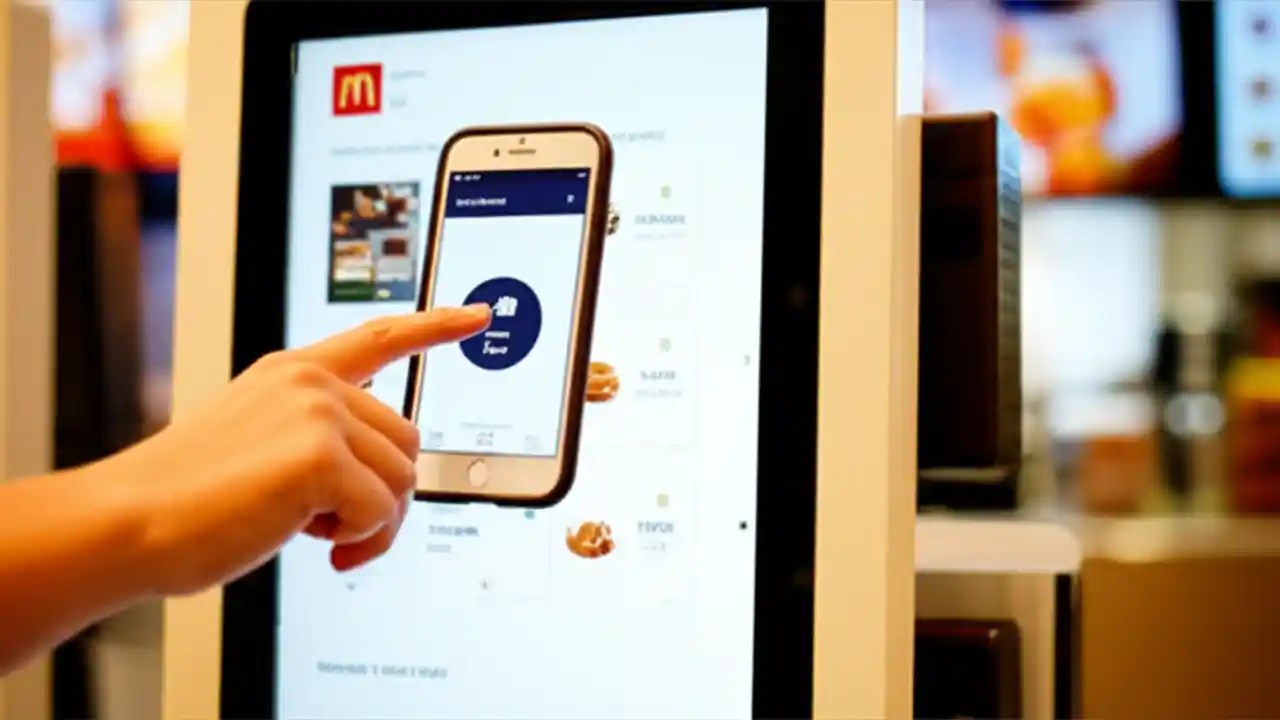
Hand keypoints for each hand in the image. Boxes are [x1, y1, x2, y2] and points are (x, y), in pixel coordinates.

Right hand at [108, 305, 489, 594]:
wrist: (127, 524)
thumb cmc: (185, 499)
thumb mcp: (257, 445)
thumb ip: (317, 437)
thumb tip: (384, 472)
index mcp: (292, 373)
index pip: (379, 339)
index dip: (434, 327)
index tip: (477, 316)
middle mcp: (310, 383)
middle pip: (407, 442)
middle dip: (383, 495)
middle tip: (335, 528)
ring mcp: (318, 413)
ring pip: (403, 480)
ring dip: (371, 523)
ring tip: (314, 534)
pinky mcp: (320, 455)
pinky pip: (382, 512)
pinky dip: (359, 542)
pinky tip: (310, 541)